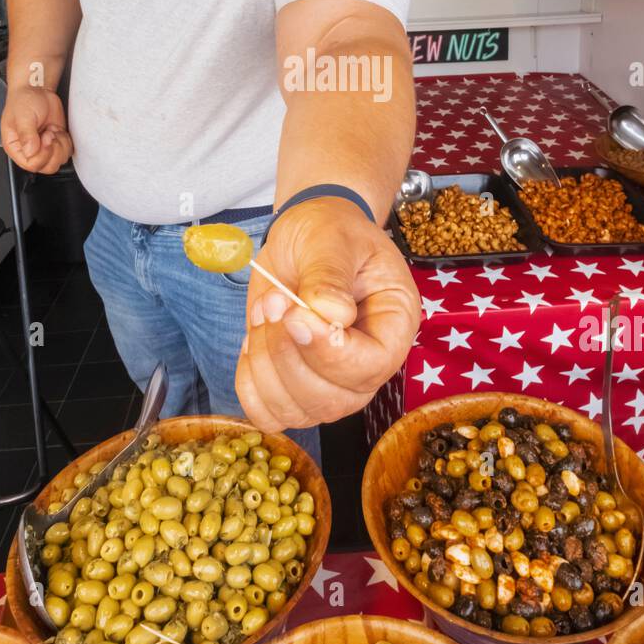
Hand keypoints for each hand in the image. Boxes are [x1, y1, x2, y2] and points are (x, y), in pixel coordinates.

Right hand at [1, 84, 72, 173]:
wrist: (37, 89)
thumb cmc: (24, 100)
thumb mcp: (23, 116)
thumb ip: (26, 135)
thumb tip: (31, 152)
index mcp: (16, 148)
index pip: (31, 165)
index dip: (43, 154)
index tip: (45, 136)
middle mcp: (29, 151)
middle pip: (47, 167)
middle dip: (54, 151)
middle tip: (50, 133)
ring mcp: (44, 148)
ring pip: (58, 161)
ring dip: (61, 146)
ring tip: (52, 130)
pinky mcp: (56, 142)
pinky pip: (66, 152)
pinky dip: (67, 142)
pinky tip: (58, 130)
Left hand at [235, 197, 420, 432]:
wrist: (306, 236)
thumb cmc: (330, 231)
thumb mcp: (332, 238)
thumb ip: (330, 275)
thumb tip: (331, 315)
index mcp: (393, 324)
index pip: (373, 365)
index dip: (330, 351)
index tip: (295, 315)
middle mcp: (366, 363)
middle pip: (334, 399)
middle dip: (289, 356)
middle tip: (273, 302)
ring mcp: (331, 381)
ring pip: (298, 410)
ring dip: (265, 364)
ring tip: (266, 310)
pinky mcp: (295, 386)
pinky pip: (269, 412)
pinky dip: (250, 382)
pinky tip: (254, 340)